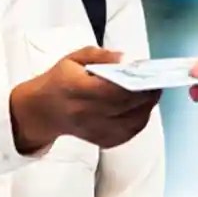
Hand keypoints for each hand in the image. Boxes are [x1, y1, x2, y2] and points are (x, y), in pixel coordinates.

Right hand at [10, 47, 161, 152]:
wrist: (41, 111)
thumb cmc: (58, 82)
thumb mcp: (73, 59)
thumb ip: (100, 55)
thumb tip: (125, 58)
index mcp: (76, 88)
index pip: (111, 89)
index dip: (133, 83)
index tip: (147, 74)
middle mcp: (85, 112)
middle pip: (125, 106)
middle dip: (146, 95)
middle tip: (156, 83)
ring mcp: (93, 129)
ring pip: (130, 123)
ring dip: (146, 109)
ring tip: (152, 95)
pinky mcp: (99, 140)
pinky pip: (126, 134)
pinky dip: (139, 122)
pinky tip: (142, 110)